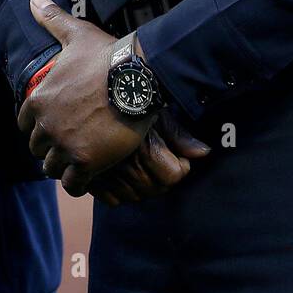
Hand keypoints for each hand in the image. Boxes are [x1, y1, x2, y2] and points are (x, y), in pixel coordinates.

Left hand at [20, 0, 150, 196]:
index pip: (25, 124)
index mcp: (39, 99)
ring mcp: (65, 145)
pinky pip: (73, 184)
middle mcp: (46, 125)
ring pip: (52, 168)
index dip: (38, 125)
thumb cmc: (106, 55)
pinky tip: (89, 176)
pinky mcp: (86, 162)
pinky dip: (78, 183)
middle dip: (51, 146)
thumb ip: (51, 18)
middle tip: (69, 143)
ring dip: (63, 166)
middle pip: (38, 148)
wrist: (137, 75)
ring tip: (79, 161)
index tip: (54, 124)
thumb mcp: (75, 34)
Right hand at [89, 110, 210, 206]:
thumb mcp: (156, 113)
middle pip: (154, 189)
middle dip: (161, 177)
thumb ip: (179, 136)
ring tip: (139, 163)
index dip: (179, 166)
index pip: (172, 176)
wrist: (91, 93)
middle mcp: (124, 164)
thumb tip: (204, 153)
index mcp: (143, 148)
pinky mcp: (87, 179)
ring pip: (133, 196)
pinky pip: (112, 199)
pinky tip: (120, 172)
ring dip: (140, 185)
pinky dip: (118, 190)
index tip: (175, 156)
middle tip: (158, 159)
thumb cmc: (128, 100)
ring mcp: (104, 173)